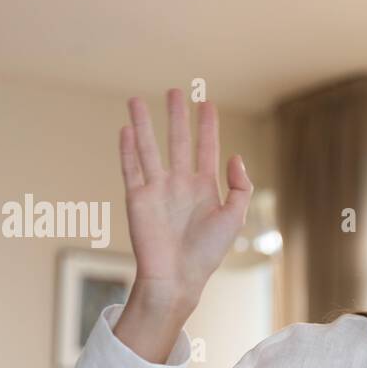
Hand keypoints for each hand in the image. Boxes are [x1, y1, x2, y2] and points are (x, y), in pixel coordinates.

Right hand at [119, 89, 252, 308]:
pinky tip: (126, 129)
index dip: (206, 126)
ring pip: (149, 149)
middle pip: (177, 142)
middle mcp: (179, 184)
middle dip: (176, 117)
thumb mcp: (234, 218)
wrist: (178, 277)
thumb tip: (235, 155)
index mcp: (204, 188)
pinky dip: (127, 149)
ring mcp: (157, 190)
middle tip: (175, 91)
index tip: (206, 103)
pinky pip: (131, 168)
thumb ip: (240, 186)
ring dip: (143, 124)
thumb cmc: (208, 252)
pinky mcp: (137, 199)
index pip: (205, 148)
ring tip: (137, 100)